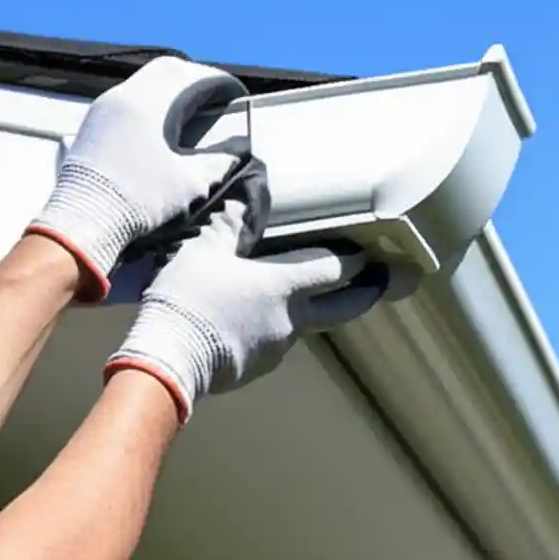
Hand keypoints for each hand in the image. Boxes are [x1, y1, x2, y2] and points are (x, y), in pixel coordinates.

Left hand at [27, 56, 249, 300]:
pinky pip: (128, 97)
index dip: (221, 82)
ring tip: (191, 108)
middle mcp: (126, 95)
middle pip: (168, 69)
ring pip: (145, 80)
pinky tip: (161, 125)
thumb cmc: (140, 200)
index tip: (237, 94)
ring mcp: (105, 107)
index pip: (194, 77)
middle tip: (216, 94)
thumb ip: (220, 160)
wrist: (85, 220)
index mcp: (152, 103)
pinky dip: (151, 101)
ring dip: (172, 87)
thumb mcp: (191, 182)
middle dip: (197, 77)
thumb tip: (240, 149)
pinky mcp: (94, 123)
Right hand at [104, 205, 387, 422]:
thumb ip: (230, 221)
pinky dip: (278, 327)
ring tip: (314, 295)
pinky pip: (277, 341)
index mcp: (285, 286)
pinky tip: (261, 319)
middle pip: (343, 307)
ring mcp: (276, 348)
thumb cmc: (186, 301)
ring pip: (308, 324)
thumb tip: (247, 193)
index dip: (359, 261)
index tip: (377, 254)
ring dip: (316, 309)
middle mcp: (291, 319)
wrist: (167, 361)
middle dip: (368, 293)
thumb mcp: (204, 248)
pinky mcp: (257, 367)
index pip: (336, 270)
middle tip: (391, 284)